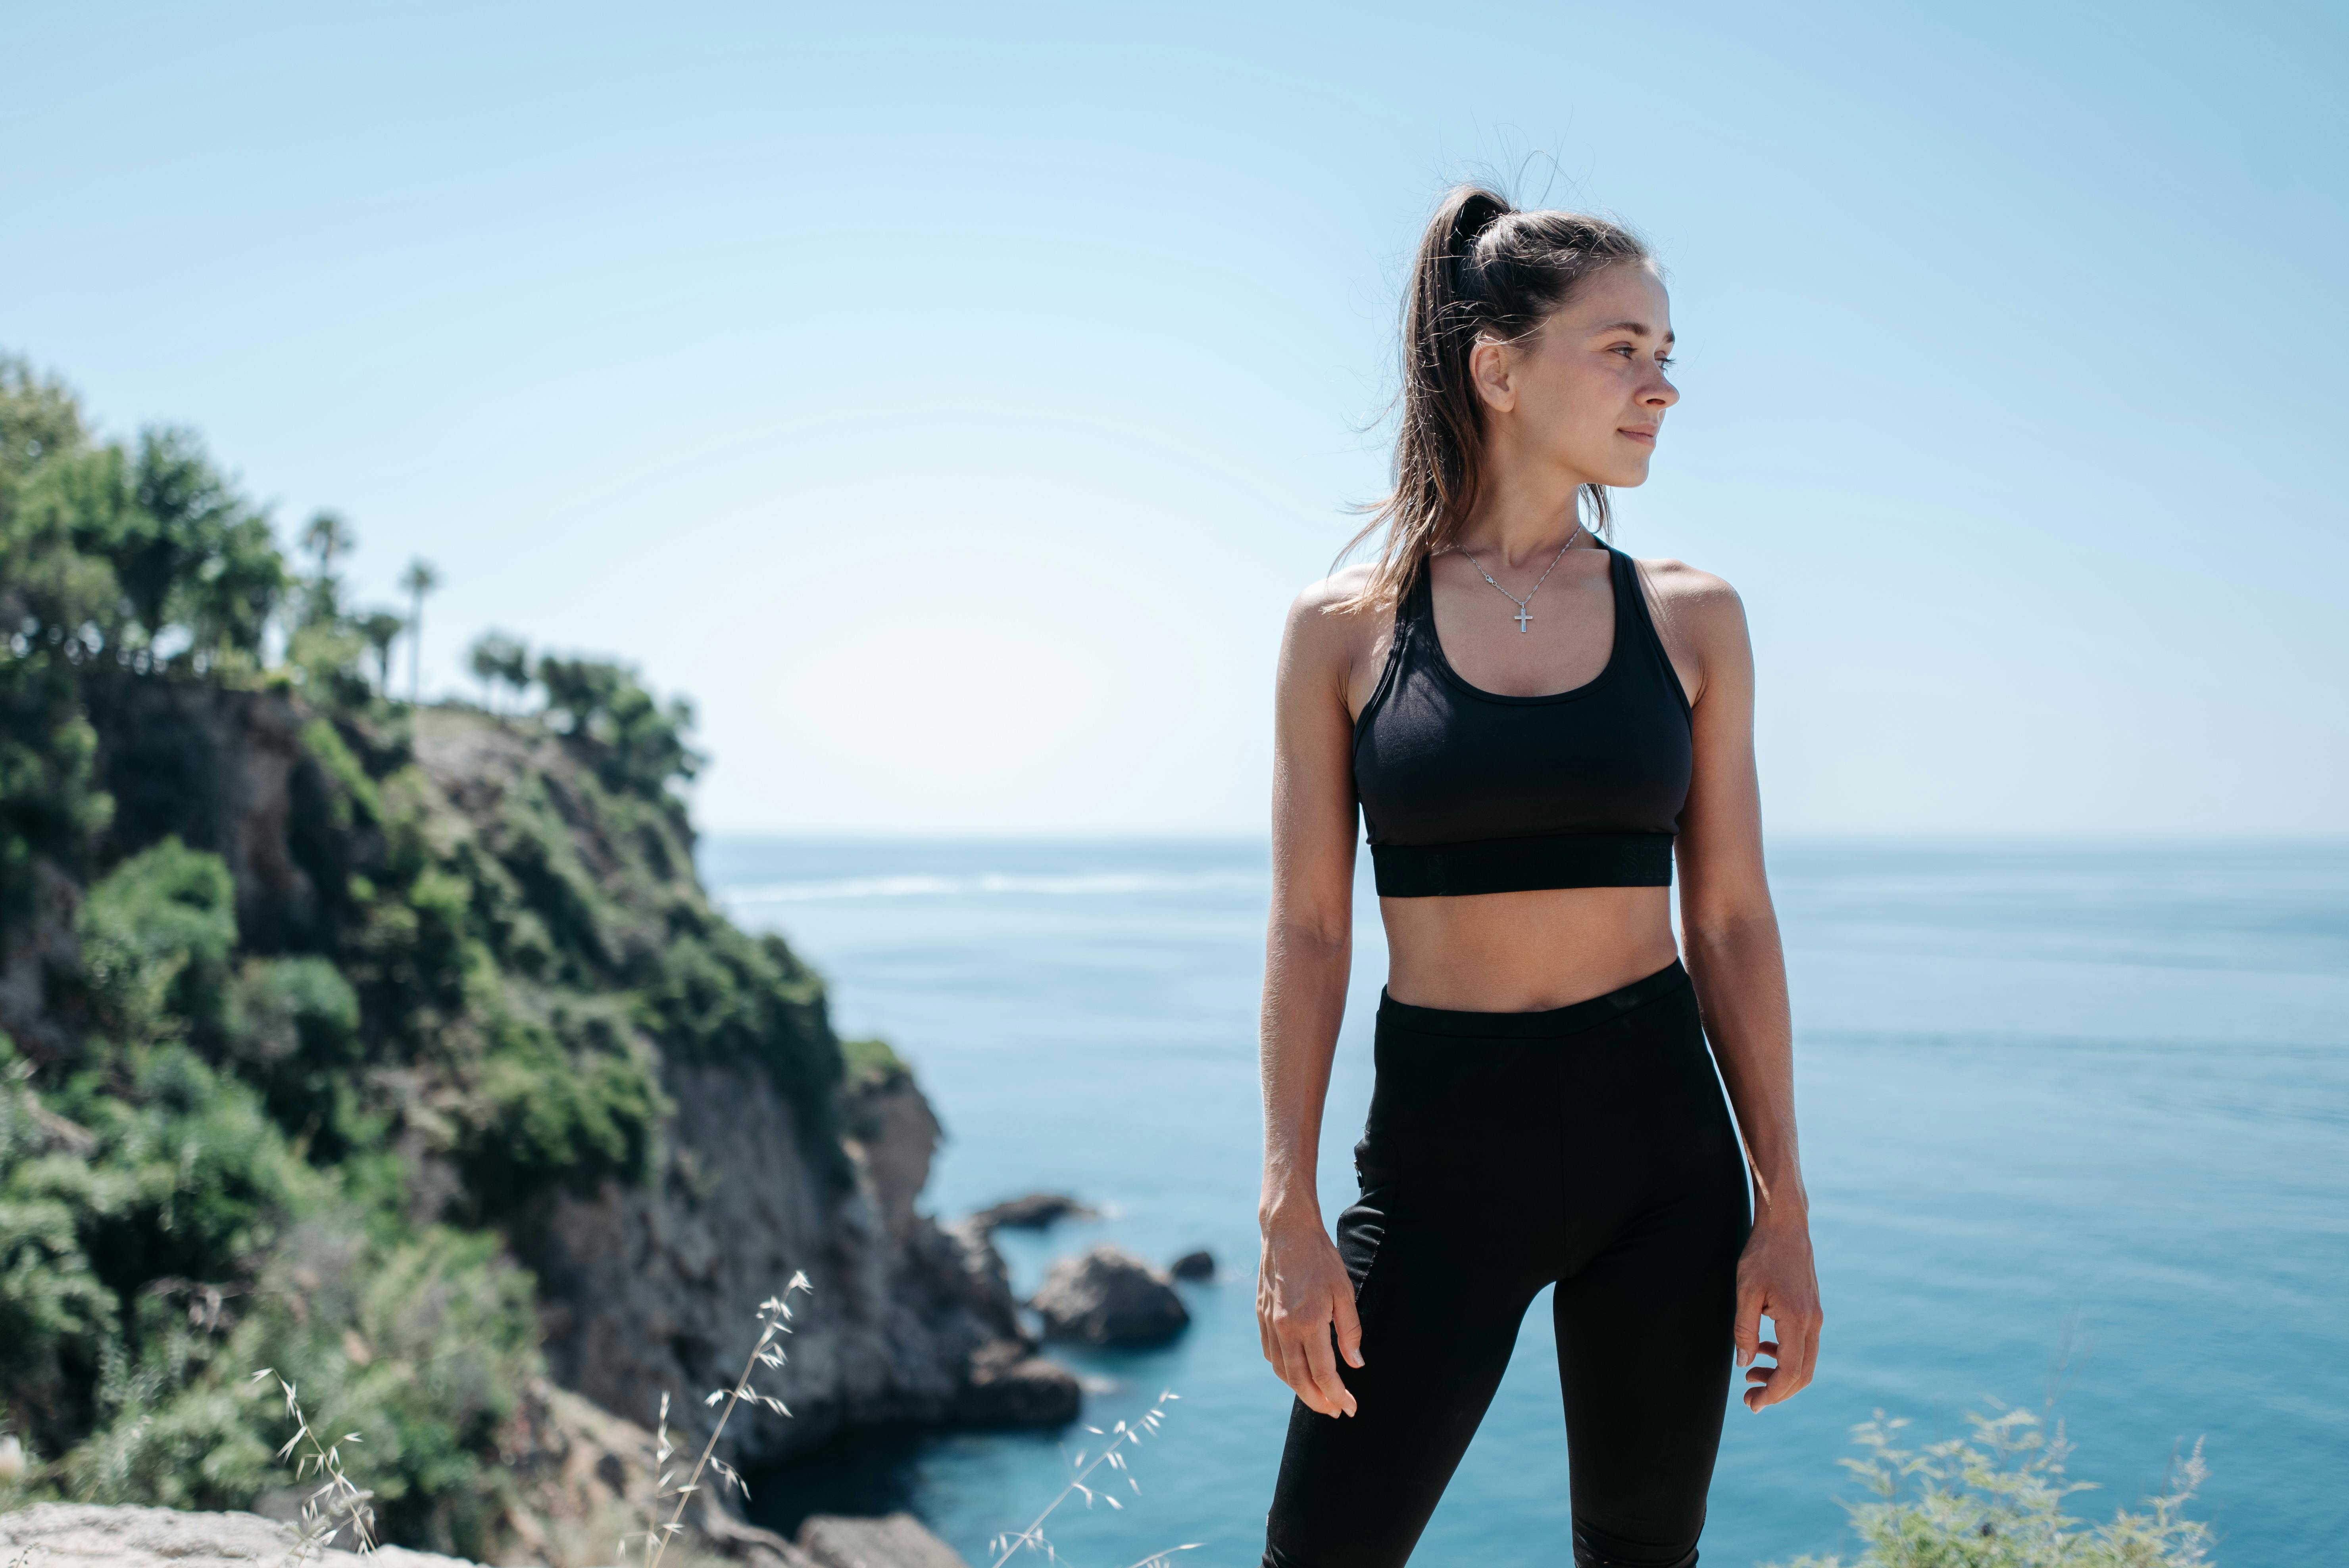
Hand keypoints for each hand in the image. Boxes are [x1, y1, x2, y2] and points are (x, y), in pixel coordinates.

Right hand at [1256, 1213, 1362, 1417]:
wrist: (1286, 1231)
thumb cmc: (1320, 1258)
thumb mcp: (1344, 1292)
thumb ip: (1350, 1331)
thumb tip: (1356, 1364)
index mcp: (1309, 1322)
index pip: (1323, 1373)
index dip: (1338, 1395)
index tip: (1350, 1408)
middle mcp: (1284, 1327)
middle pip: (1300, 1380)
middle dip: (1319, 1401)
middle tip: (1335, 1411)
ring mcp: (1269, 1323)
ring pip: (1283, 1370)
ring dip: (1301, 1390)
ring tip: (1319, 1397)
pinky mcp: (1261, 1317)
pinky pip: (1271, 1354)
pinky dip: (1285, 1370)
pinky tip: (1298, 1373)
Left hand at [1732, 1210, 1820, 1411]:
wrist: (1786, 1227)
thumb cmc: (1762, 1255)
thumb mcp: (1745, 1292)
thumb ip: (1745, 1331)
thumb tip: (1744, 1364)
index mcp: (1797, 1322)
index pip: (1790, 1373)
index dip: (1772, 1394)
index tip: (1752, 1403)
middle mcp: (1812, 1324)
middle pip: (1802, 1374)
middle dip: (1778, 1392)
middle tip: (1750, 1400)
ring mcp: (1815, 1317)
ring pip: (1805, 1362)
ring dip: (1781, 1376)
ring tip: (1752, 1376)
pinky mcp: (1811, 1311)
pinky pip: (1803, 1346)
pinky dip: (1785, 1357)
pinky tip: (1763, 1351)